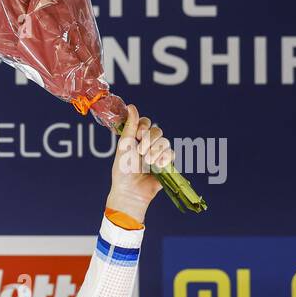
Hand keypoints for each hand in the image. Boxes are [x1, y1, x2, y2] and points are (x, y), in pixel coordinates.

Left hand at [108, 103, 172, 221]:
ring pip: (165, 142)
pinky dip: (165, 159)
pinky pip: (172, 154)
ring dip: (156, 151)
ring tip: (148, 162)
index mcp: (135, 139)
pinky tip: (157, 166)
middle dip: (150, 140)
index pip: (145, 122)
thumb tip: (131, 105)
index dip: (144, 126)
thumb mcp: (124, 146)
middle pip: (157, 130)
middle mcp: (147, 144)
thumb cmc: (123, 170)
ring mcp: (157, 153)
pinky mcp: (166, 164)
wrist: (130, 190)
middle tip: (141, 152)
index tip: (138, 134)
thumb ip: (130, 126)